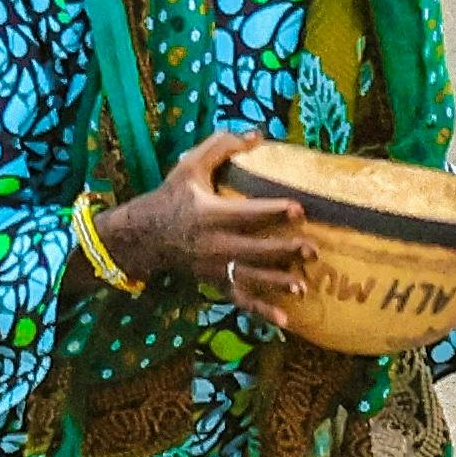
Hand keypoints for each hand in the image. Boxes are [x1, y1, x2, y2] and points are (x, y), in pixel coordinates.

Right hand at [97, 127, 310, 326]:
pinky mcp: (215, 282)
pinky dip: (262, 312)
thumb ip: (220, 146)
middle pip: (255, 250)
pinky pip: (240, 300)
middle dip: (284, 251)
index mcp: (209, 213)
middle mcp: (214, 244)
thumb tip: (256, 135)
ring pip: (251, 278)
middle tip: (312, 249)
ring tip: (303, 285)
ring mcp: (215, 267)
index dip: (274, 212)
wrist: (144, 234)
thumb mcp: (189, 166)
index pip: (248, 214)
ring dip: (278, 282)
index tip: (299, 210)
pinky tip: (284, 321)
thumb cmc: (171, 196)